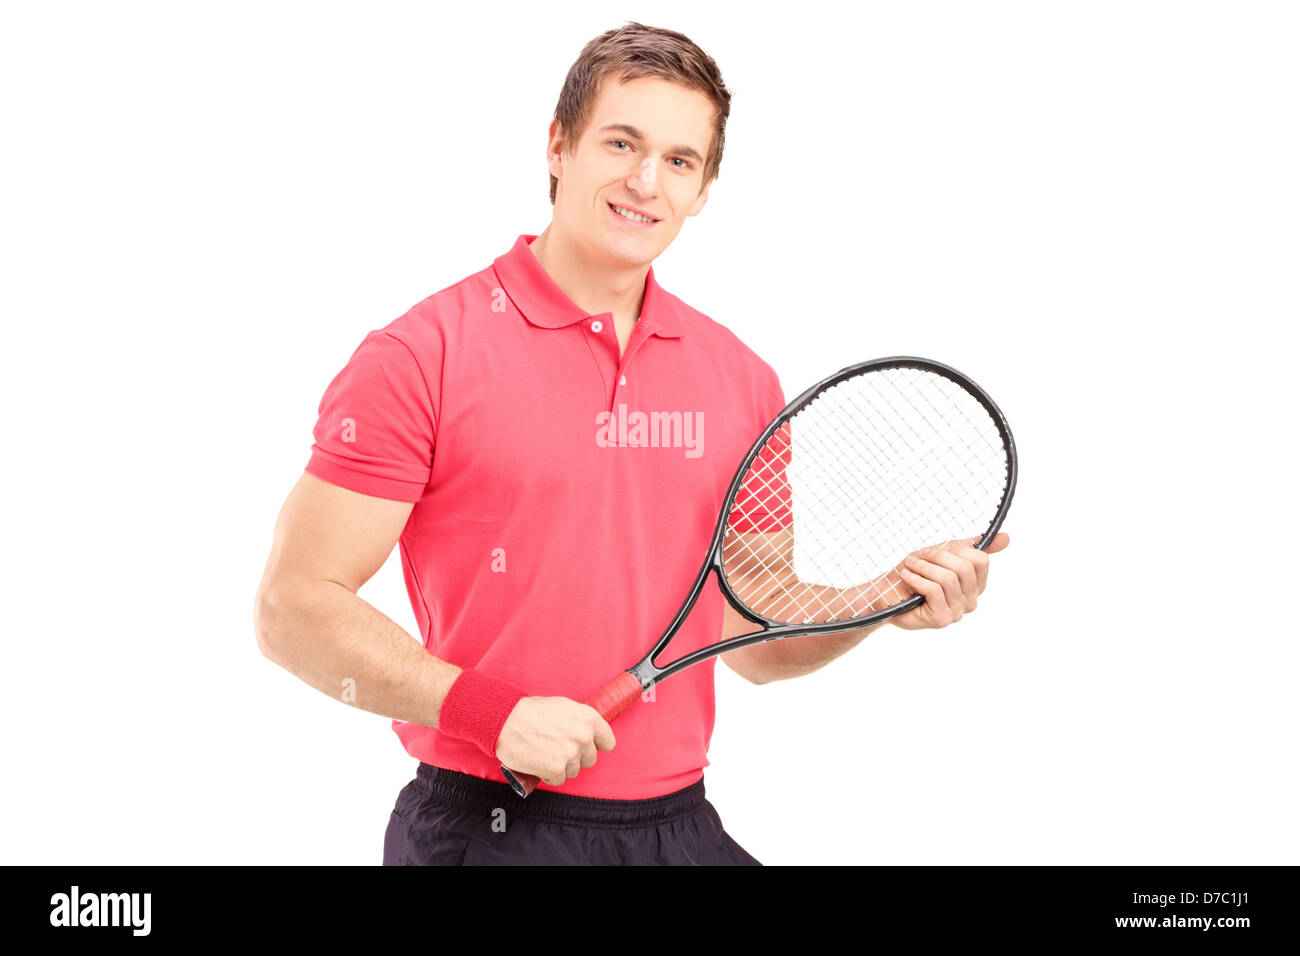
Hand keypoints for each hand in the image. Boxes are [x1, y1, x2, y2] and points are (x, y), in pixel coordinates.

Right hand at [494, 696, 616, 786]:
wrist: (506, 721)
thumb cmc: (531, 712)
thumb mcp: (563, 707)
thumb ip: (579, 721)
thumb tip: (589, 734)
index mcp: (588, 718)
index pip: (607, 741)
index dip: (596, 745)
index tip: (587, 746)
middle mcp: (583, 736)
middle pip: (590, 759)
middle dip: (575, 757)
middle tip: (557, 748)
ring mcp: (571, 754)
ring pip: (574, 770)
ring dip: (561, 766)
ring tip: (545, 752)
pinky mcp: (556, 769)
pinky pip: (559, 780)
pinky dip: (548, 775)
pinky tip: (539, 762)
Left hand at [891, 532, 1009, 630]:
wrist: (888, 592)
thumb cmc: (915, 573)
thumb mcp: (944, 553)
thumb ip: (971, 546)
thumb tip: (1007, 537)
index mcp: (975, 584)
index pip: (981, 560)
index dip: (955, 550)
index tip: (934, 550)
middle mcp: (970, 600)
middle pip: (964, 568)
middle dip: (937, 557)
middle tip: (918, 556)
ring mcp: (957, 612)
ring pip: (948, 579)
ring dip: (924, 568)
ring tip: (909, 566)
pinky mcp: (941, 619)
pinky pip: (934, 591)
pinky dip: (917, 579)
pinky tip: (907, 576)